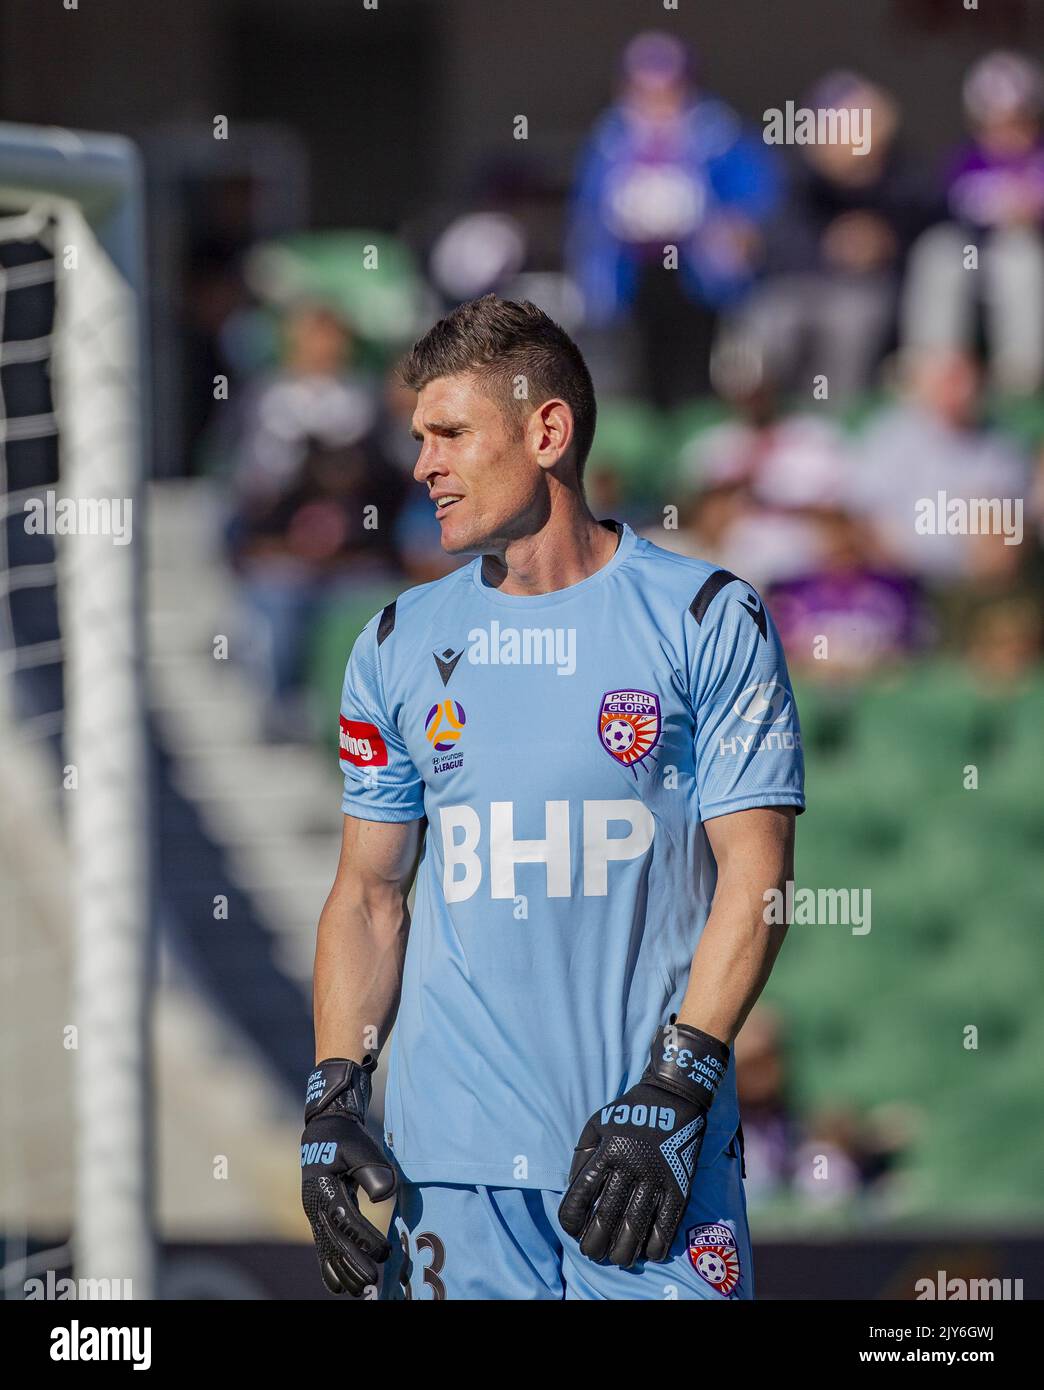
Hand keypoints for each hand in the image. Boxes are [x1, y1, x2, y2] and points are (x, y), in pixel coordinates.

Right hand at [301, 1057, 396, 1296]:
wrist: (324, 1129)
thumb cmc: (345, 1137)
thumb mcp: (359, 1145)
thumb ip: (372, 1168)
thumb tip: (383, 1196)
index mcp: (324, 1187)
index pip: (345, 1220)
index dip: (364, 1238)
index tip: (384, 1252)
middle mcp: (314, 1204)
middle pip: (333, 1241)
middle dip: (353, 1264)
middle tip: (373, 1282)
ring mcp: (314, 1212)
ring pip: (327, 1248)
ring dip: (343, 1271)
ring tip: (361, 1292)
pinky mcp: (318, 1215)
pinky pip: (323, 1245)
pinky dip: (330, 1267)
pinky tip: (340, 1286)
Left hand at [558, 1020, 728, 1267]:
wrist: (674, 1096)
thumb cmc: (629, 1112)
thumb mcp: (596, 1123)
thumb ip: (582, 1155)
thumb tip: (574, 1190)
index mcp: (606, 1152)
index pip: (580, 1197)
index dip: (571, 1220)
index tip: (572, 1230)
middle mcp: (630, 1167)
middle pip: (607, 1218)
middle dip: (595, 1243)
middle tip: (592, 1253)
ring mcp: (656, 1178)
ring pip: (636, 1227)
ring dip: (624, 1251)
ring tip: (617, 1258)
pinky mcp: (679, 1184)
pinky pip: (667, 1223)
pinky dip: (656, 1243)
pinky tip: (648, 1253)